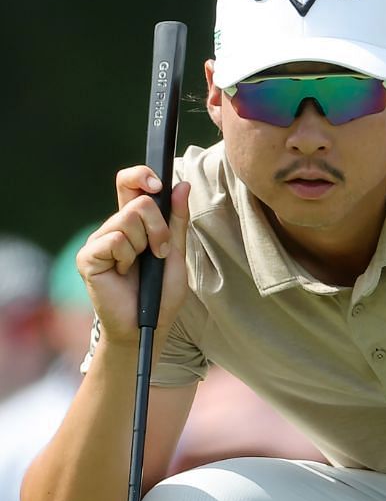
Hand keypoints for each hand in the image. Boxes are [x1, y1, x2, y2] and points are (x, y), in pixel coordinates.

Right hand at [80, 166, 192, 346]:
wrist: (147, 324)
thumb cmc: (160, 292)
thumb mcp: (175, 253)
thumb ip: (177, 220)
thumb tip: (182, 185)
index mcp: (132, 223)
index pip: (129, 183)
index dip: (142, 176)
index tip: (159, 186)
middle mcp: (113, 228)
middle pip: (138, 202)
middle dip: (159, 228)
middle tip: (158, 252)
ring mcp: (98, 241)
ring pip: (128, 219)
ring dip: (145, 246)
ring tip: (140, 267)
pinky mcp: (88, 256)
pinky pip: (114, 240)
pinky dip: (127, 258)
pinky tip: (123, 273)